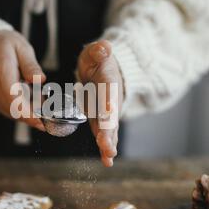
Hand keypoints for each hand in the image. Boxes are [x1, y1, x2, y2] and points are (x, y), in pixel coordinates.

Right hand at [0, 30, 45, 130]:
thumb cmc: (2, 44)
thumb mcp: (21, 47)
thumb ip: (31, 65)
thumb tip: (40, 79)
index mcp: (1, 71)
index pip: (14, 100)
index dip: (28, 114)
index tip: (41, 121)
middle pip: (13, 110)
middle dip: (32, 116)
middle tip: (48, 113)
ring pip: (11, 113)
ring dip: (28, 113)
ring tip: (41, 103)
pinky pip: (6, 109)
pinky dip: (20, 110)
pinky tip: (31, 102)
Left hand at [77, 40, 123, 166]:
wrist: (107, 70)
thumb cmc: (98, 60)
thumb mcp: (97, 52)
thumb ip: (99, 51)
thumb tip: (105, 48)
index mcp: (108, 83)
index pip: (109, 94)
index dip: (108, 104)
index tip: (108, 113)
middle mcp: (111, 101)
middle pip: (110, 118)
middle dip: (108, 133)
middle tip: (107, 147)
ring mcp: (108, 113)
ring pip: (109, 130)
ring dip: (108, 143)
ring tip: (108, 157)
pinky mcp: (101, 120)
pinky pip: (104, 134)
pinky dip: (106, 146)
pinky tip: (107, 161)